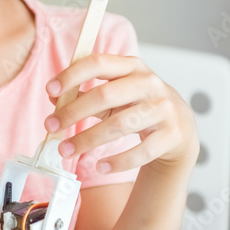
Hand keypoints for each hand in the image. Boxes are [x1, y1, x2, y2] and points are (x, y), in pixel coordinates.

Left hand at [43, 53, 198, 176]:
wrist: (180, 128)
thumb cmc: (140, 106)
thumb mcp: (114, 95)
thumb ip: (85, 93)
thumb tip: (54, 98)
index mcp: (132, 67)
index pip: (98, 63)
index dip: (72, 75)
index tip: (49, 90)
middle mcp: (150, 84)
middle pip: (105, 95)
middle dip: (73, 112)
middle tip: (50, 126)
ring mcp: (163, 109)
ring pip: (120, 124)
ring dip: (88, 139)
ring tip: (66, 150)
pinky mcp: (171, 134)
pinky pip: (141, 151)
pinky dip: (118, 161)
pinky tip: (100, 166)